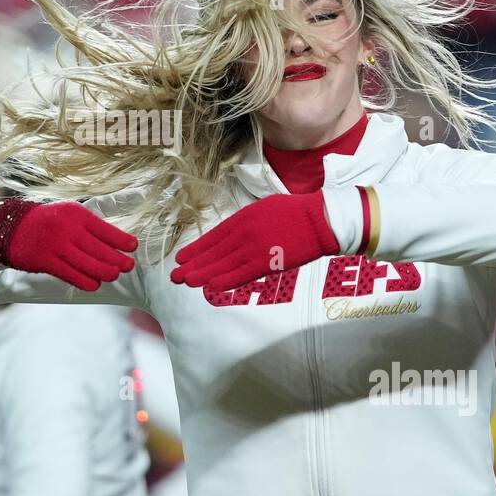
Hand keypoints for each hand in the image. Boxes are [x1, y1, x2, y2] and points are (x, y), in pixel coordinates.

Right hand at [0, 199, 137, 291]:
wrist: (12, 228)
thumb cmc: (48, 222)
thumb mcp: (69, 214)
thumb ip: (89, 226)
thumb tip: (116, 243)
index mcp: (76, 214)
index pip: (105, 229)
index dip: (121, 240)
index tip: (133, 247)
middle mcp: (68, 228)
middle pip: (99, 249)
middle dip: (117, 260)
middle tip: (128, 266)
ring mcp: (56, 246)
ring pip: (88, 264)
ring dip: (105, 272)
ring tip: (114, 275)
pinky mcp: (46, 261)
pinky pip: (72, 275)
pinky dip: (86, 282)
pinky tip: (95, 284)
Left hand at [170, 191, 338, 290]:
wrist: (320, 219)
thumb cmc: (295, 213)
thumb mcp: (264, 208)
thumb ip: (245, 221)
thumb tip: (231, 233)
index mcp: (243, 218)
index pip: (213, 236)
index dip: (196, 249)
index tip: (181, 258)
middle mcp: (244, 233)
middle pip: (213, 252)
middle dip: (193, 264)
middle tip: (174, 275)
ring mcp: (255, 248)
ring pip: (222, 265)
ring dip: (203, 274)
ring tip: (185, 281)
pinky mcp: (267, 262)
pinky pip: (241, 274)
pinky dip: (224, 281)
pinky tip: (209, 287)